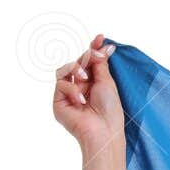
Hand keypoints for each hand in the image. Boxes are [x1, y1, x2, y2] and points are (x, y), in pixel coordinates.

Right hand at [53, 34, 123, 156]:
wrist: (103, 132)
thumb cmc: (110, 111)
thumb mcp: (107, 82)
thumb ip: (100, 64)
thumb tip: (102, 46)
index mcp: (94, 84)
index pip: (90, 62)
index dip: (94, 49)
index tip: (101, 38)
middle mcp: (81, 88)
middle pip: (78, 62)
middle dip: (86, 58)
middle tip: (95, 56)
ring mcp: (69, 94)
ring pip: (65, 69)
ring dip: (76, 69)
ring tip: (86, 79)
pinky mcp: (59, 102)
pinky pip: (61, 83)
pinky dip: (72, 89)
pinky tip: (81, 101)